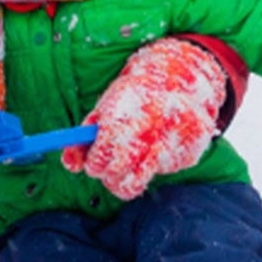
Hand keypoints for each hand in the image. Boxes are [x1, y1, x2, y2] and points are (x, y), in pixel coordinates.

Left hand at [62, 38, 226, 199]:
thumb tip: (71, 166)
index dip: (94, 164)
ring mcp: (173, 146)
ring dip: (128, 178)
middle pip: (117, 177)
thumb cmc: (135, 96)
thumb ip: (83, 138)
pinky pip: (162, 172)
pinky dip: (157, 164)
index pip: (101, 159)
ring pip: (138, 183)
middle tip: (110, 164)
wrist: (181, 78)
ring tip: (130, 162)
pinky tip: (161, 144)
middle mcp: (151, 133)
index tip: (94, 160)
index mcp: (125, 118)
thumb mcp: (106, 109)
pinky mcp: (189, 155)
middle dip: (108, 174)